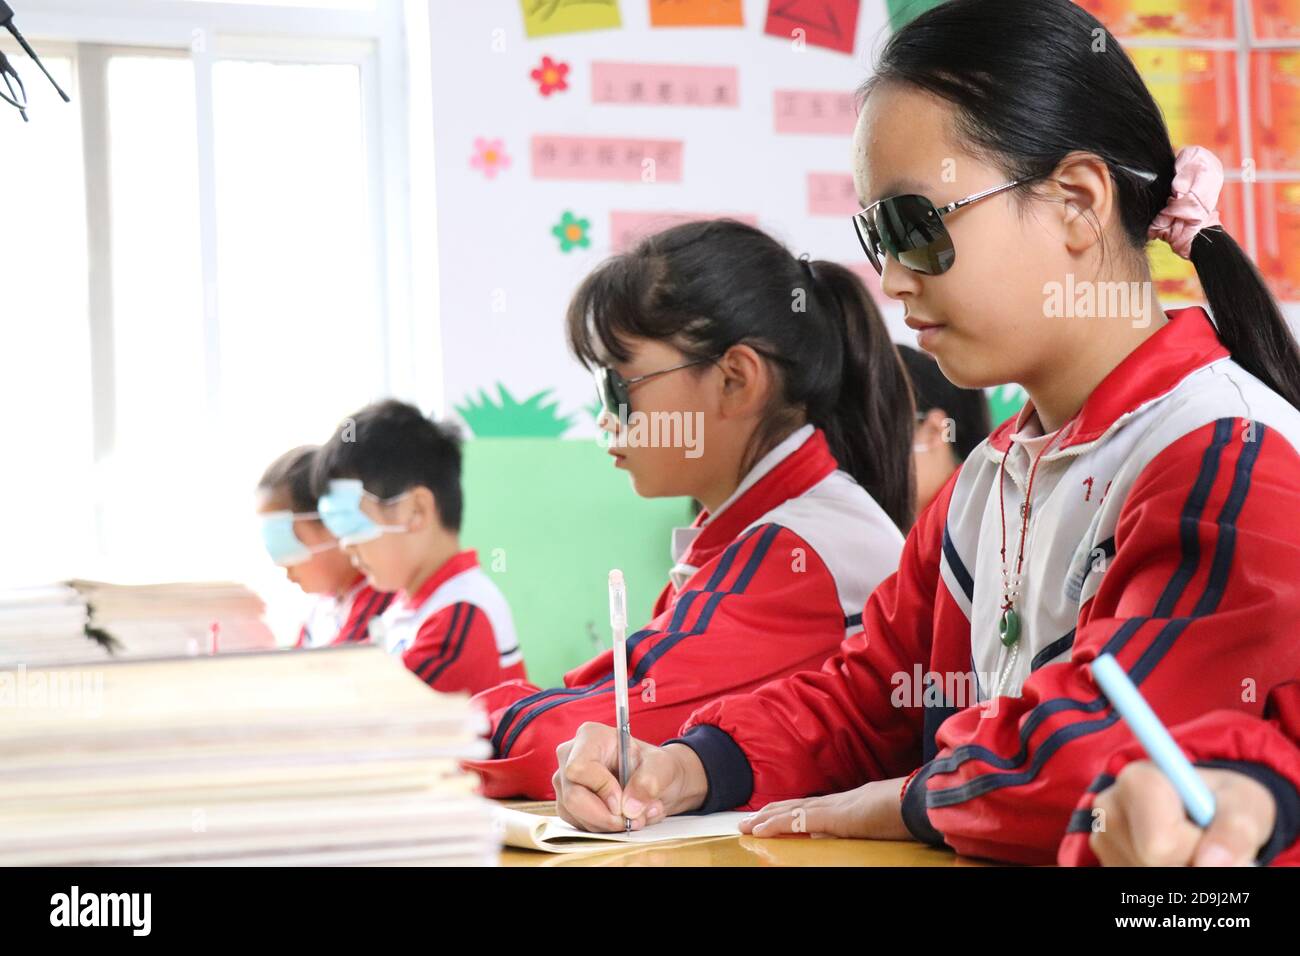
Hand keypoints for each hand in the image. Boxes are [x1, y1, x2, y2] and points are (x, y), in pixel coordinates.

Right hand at [551, 722, 708, 831]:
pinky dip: (603, 828)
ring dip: (609, 824)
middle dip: (605, 816)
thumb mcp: (663, 767)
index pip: (579, 767)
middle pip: (573, 796)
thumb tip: (629, 807)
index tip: (624, 801)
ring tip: (635, 815)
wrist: (654, 781)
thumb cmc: (655, 766)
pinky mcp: (566, 803)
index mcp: (591, 736)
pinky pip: (578, 824)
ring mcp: (565, 781)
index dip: (602, 789)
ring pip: (575, 814)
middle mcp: (570, 756)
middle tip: (632, 820)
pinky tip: (621, 818)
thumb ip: (650, 782)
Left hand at [739, 777, 912, 839]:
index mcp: (850, 801)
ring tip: (746, 826)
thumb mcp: (883, 816)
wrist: (923, 799)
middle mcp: (837, 800)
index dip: (790, 809)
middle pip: (795, 804)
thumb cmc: (912, 808)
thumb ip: (864, 821)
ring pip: (791, 811)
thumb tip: (850, 829)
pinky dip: (776, 824)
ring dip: (765, 818)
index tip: (772, 815)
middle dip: (770, 812)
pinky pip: (798, 821)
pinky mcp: (834, 816)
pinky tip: (760, 830)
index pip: (812, 805)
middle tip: (748, 821)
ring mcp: (835, 807)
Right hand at [1090, 762, 1276, 865]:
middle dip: (1190, 864)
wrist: (1205, 809)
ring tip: (1192, 851)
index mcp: (1137, 781)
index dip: (1194, 851)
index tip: (1209, 843)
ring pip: (1148, 877)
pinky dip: (1168, 874)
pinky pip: (1142, 886)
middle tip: (1207, 851)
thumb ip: (1236, 829)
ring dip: (1182, 871)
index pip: (1161, 842)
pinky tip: (1177, 859)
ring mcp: (1104, 838)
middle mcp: (1111, 809)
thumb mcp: (1245, 804)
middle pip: (1154, 865)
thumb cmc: (1224, 802)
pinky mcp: (1108, 860)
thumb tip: (1212, 863)